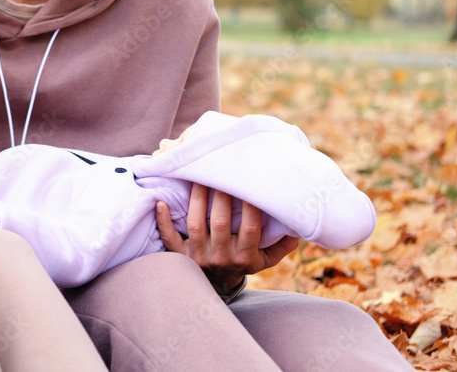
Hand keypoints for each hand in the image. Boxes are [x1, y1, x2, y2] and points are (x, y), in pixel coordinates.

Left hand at [156, 184, 298, 290]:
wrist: (215, 288)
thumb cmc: (243, 264)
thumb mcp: (266, 259)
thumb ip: (283, 244)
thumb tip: (296, 223)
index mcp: (245, 256)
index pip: (250, 227)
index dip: (250, 205)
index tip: (248, 182)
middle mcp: (221, 257)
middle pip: (219, 222)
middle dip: (220, 194)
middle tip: (219, 169)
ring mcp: (198, 257)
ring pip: (195, 224)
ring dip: (196, 198)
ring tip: (197, 176)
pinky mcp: (180, 257)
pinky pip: (169, 239)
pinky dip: (163, 221)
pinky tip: (160, 202)